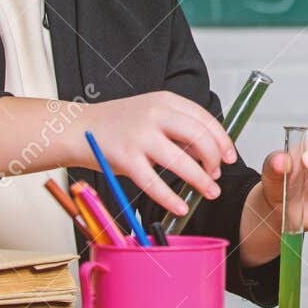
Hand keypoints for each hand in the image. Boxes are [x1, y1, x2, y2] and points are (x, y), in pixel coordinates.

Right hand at [80, 92, 234, 215]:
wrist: (77, 128)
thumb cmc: (118, 125)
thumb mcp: (152, 114)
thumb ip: (178, 128)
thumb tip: (211, 151)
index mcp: (165, 101)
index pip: (205, 119)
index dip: (222, 140)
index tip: (230, 157)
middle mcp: (155, 115)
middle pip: (199, 138)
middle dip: (214, 160)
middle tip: (216, 175)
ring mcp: (140, 137)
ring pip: (182, 162)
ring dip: (201, 180)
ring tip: (209, 191)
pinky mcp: (126, 159)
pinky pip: (155, 183)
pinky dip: (171, 198)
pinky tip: (181, 206)